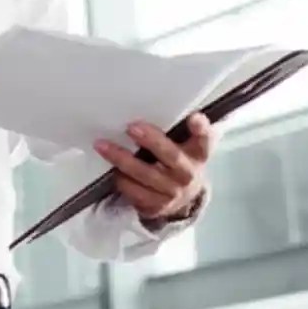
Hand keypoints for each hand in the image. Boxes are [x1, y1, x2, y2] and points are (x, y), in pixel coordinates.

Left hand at [93, 112, 216, 221]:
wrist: (183, 198)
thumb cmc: (179, 161)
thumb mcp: (187, 146)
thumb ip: (179, 129)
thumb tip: (155, 102)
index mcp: (198, 154)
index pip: (205, 140)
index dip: (201, 129)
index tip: (194, 117)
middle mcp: (188, 174)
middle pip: (171, 156)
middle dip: (151, 141)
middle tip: (131, 128)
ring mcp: (172, 192)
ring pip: (146, 175)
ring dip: (122, 160)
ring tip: (103, 146)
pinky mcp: (156, 206)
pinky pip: (135, 192)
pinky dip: (121, 180)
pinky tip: (112, 169)